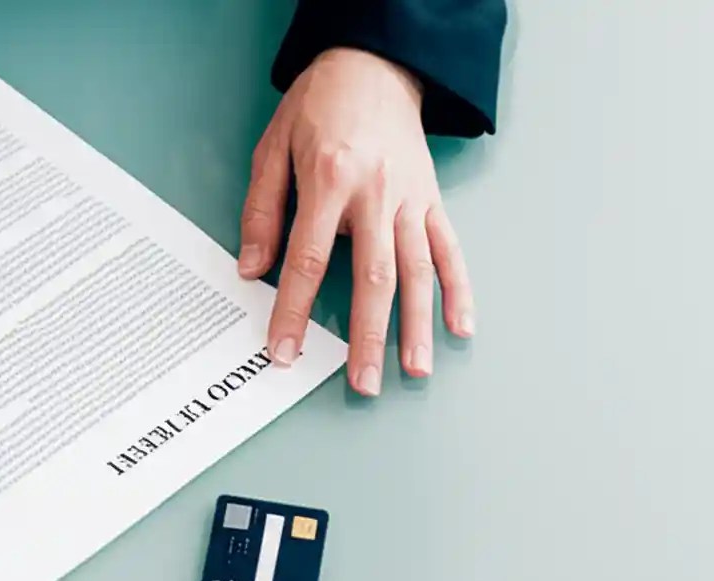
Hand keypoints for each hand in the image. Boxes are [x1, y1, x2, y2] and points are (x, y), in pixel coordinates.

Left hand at [238, 48, 474, 395]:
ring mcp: (410, 199)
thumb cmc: (318, 106)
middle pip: (376, 278)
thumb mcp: (272, 149)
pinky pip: (450, 249)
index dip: (295, 312)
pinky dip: (459, 290)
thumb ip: (262, 212)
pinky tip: (461, 326)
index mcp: (331, 181)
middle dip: (368, 337)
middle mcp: (376, 195)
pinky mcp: (432, 199)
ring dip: (417, 326)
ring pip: (419, 271)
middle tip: (361, 383)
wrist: (372, 65)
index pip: (309, 261)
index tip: (284, 351)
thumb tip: (252, 269)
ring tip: (414, 370)